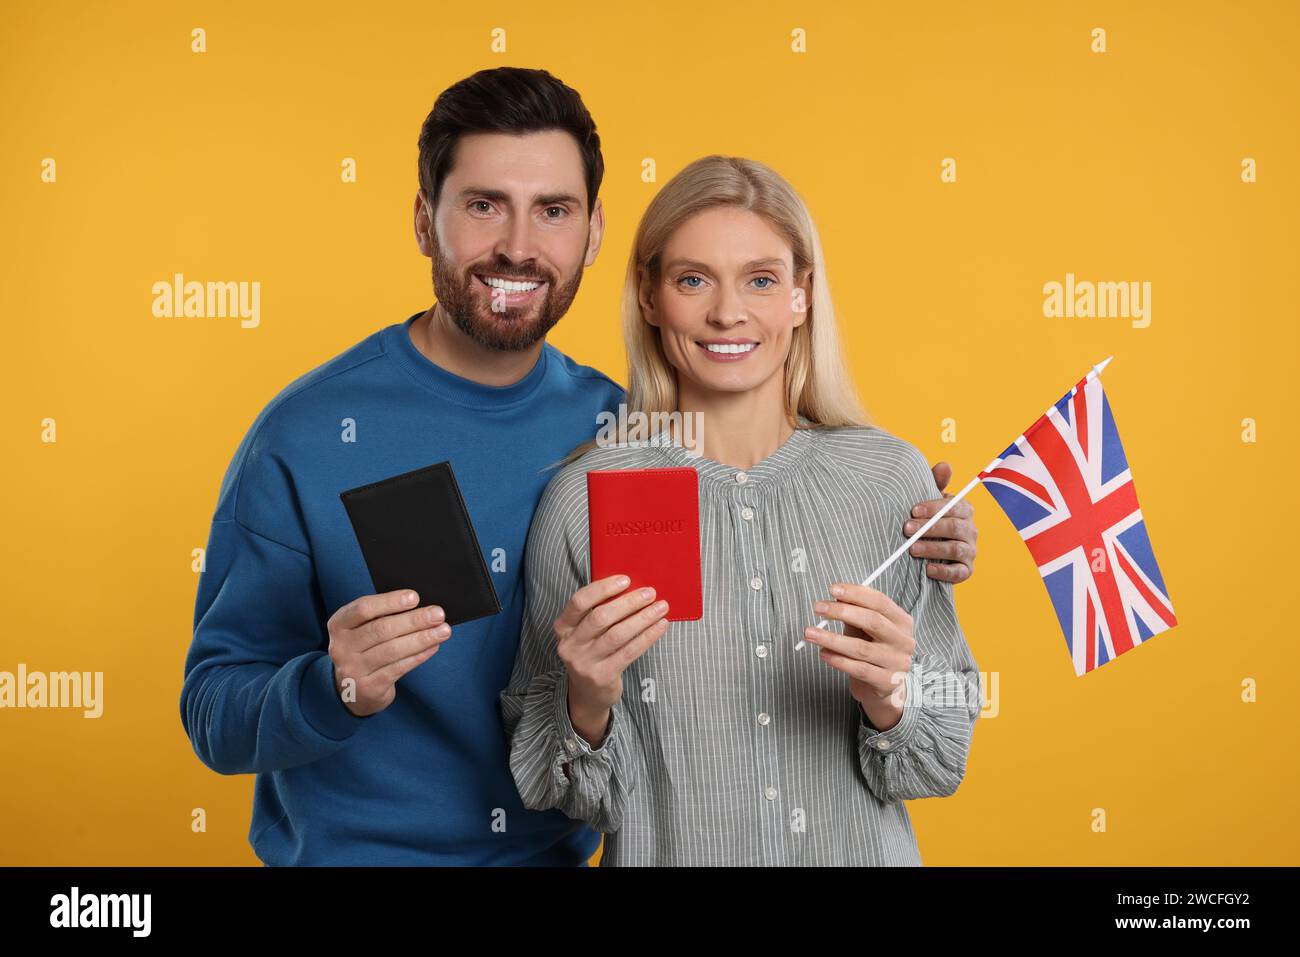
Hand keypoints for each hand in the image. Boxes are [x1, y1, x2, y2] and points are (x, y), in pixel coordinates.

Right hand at [326, 589, 451, 716]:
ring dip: (422, 639)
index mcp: (338, 625)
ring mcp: (352, 669)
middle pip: (381, 629)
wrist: (352, 691)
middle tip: (438, 614)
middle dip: (414, 620)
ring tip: (443, 631)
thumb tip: (421, 606)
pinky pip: (398, 668)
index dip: (390, 601)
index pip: (363, 609)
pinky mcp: (367, 687)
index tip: (415, 597)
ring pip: (392, 650)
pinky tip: (433, 647)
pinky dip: (419, 656)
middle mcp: (340, 647)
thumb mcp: (362, 630)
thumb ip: (383, 617)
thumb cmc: (365, 649)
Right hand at [554, 575, 669, 745]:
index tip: (626, 580)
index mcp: (563, 627)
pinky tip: (660, 626)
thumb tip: (631, 588)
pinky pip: (629, 652)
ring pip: (618, 634)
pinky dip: (648, 636)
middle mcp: (570, 645)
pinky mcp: (602, 676)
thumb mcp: (584, 633)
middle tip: (650, 593)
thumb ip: (598, 611)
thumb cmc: (591, 652)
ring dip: (642, 618)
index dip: (603, 588)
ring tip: (661, 608)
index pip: (579, 601)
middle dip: (629, 602)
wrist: (587, 694)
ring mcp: (584, 662)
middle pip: (601, 617)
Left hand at [803, 582, 914, 728]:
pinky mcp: (887, 682)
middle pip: (873, 621)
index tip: (832, 589)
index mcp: (901, 621)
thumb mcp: (865, 629)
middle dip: (842, 612)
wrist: (885, 686)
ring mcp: (897, 663)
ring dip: (832, 639)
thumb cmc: (872, 649)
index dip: (855, 593)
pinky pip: (859, 669)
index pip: (880, 601)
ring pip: (861, 648)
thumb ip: (855, 613)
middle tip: (818, 608)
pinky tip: (823, 653)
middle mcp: (903, 641)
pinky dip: (838, 660)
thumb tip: (836, 596)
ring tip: (810, 633)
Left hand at [904, 461, 977, 583]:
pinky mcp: (966, 570)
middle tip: (907, 529)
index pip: (953, 506)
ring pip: (955, 548)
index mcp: (964, 510)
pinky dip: (944, 571)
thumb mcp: (929, 501)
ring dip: (933, 549)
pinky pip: (959, 572)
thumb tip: (945, 465)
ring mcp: (970, 550)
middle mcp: (971, 530)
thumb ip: (936, 482)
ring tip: (912, 549)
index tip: (913, 510)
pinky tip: (927, 569)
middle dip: (929, 528)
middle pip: (954, 527)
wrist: (928, 549)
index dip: (934, 508)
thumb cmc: (928, 519)